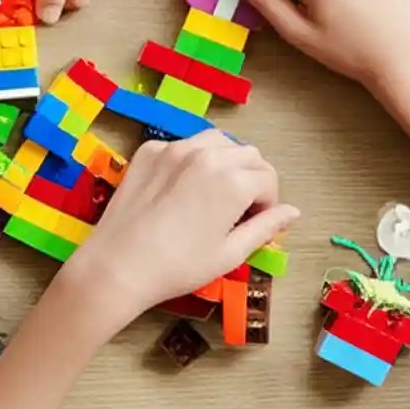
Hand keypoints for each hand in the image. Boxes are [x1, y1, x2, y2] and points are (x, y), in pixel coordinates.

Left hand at [66, 131, 299, 315]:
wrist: (117, 266)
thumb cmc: (178, 267)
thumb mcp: (230, 253)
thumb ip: (265, 227)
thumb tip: (292, 212)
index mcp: (233, 180)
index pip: (268, 179)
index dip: (267, 203)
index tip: (254, 223)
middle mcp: (207, 154)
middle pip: (248, 154)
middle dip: (252, 178)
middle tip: (238, 210)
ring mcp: (175, 148)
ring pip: (218, 142)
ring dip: (226, 162)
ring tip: (214, 193)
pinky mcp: (149, 151)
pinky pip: (183, 145)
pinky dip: (193, 160)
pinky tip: (181, 189)